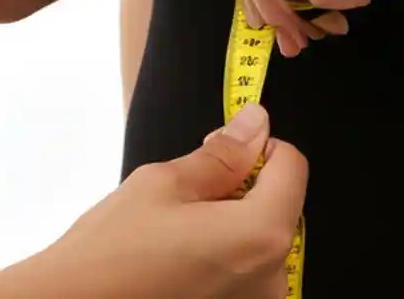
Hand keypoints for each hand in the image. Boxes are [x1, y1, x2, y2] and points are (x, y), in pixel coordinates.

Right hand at [0, 103, 306, 298]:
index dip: (262, 147)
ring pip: (263, 241)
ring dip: (235, 224)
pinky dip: (226, 257)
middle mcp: (273, 279)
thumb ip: (223, 154)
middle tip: (192, 189)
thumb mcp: (165, 184)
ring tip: (179, 229)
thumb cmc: (110, 254)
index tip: (228, 148)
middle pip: (282, 207)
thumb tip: (256, 123)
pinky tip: (183, 258)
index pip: (293, 167)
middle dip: (246, 188)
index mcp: (262, 235)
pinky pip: (248, 273)